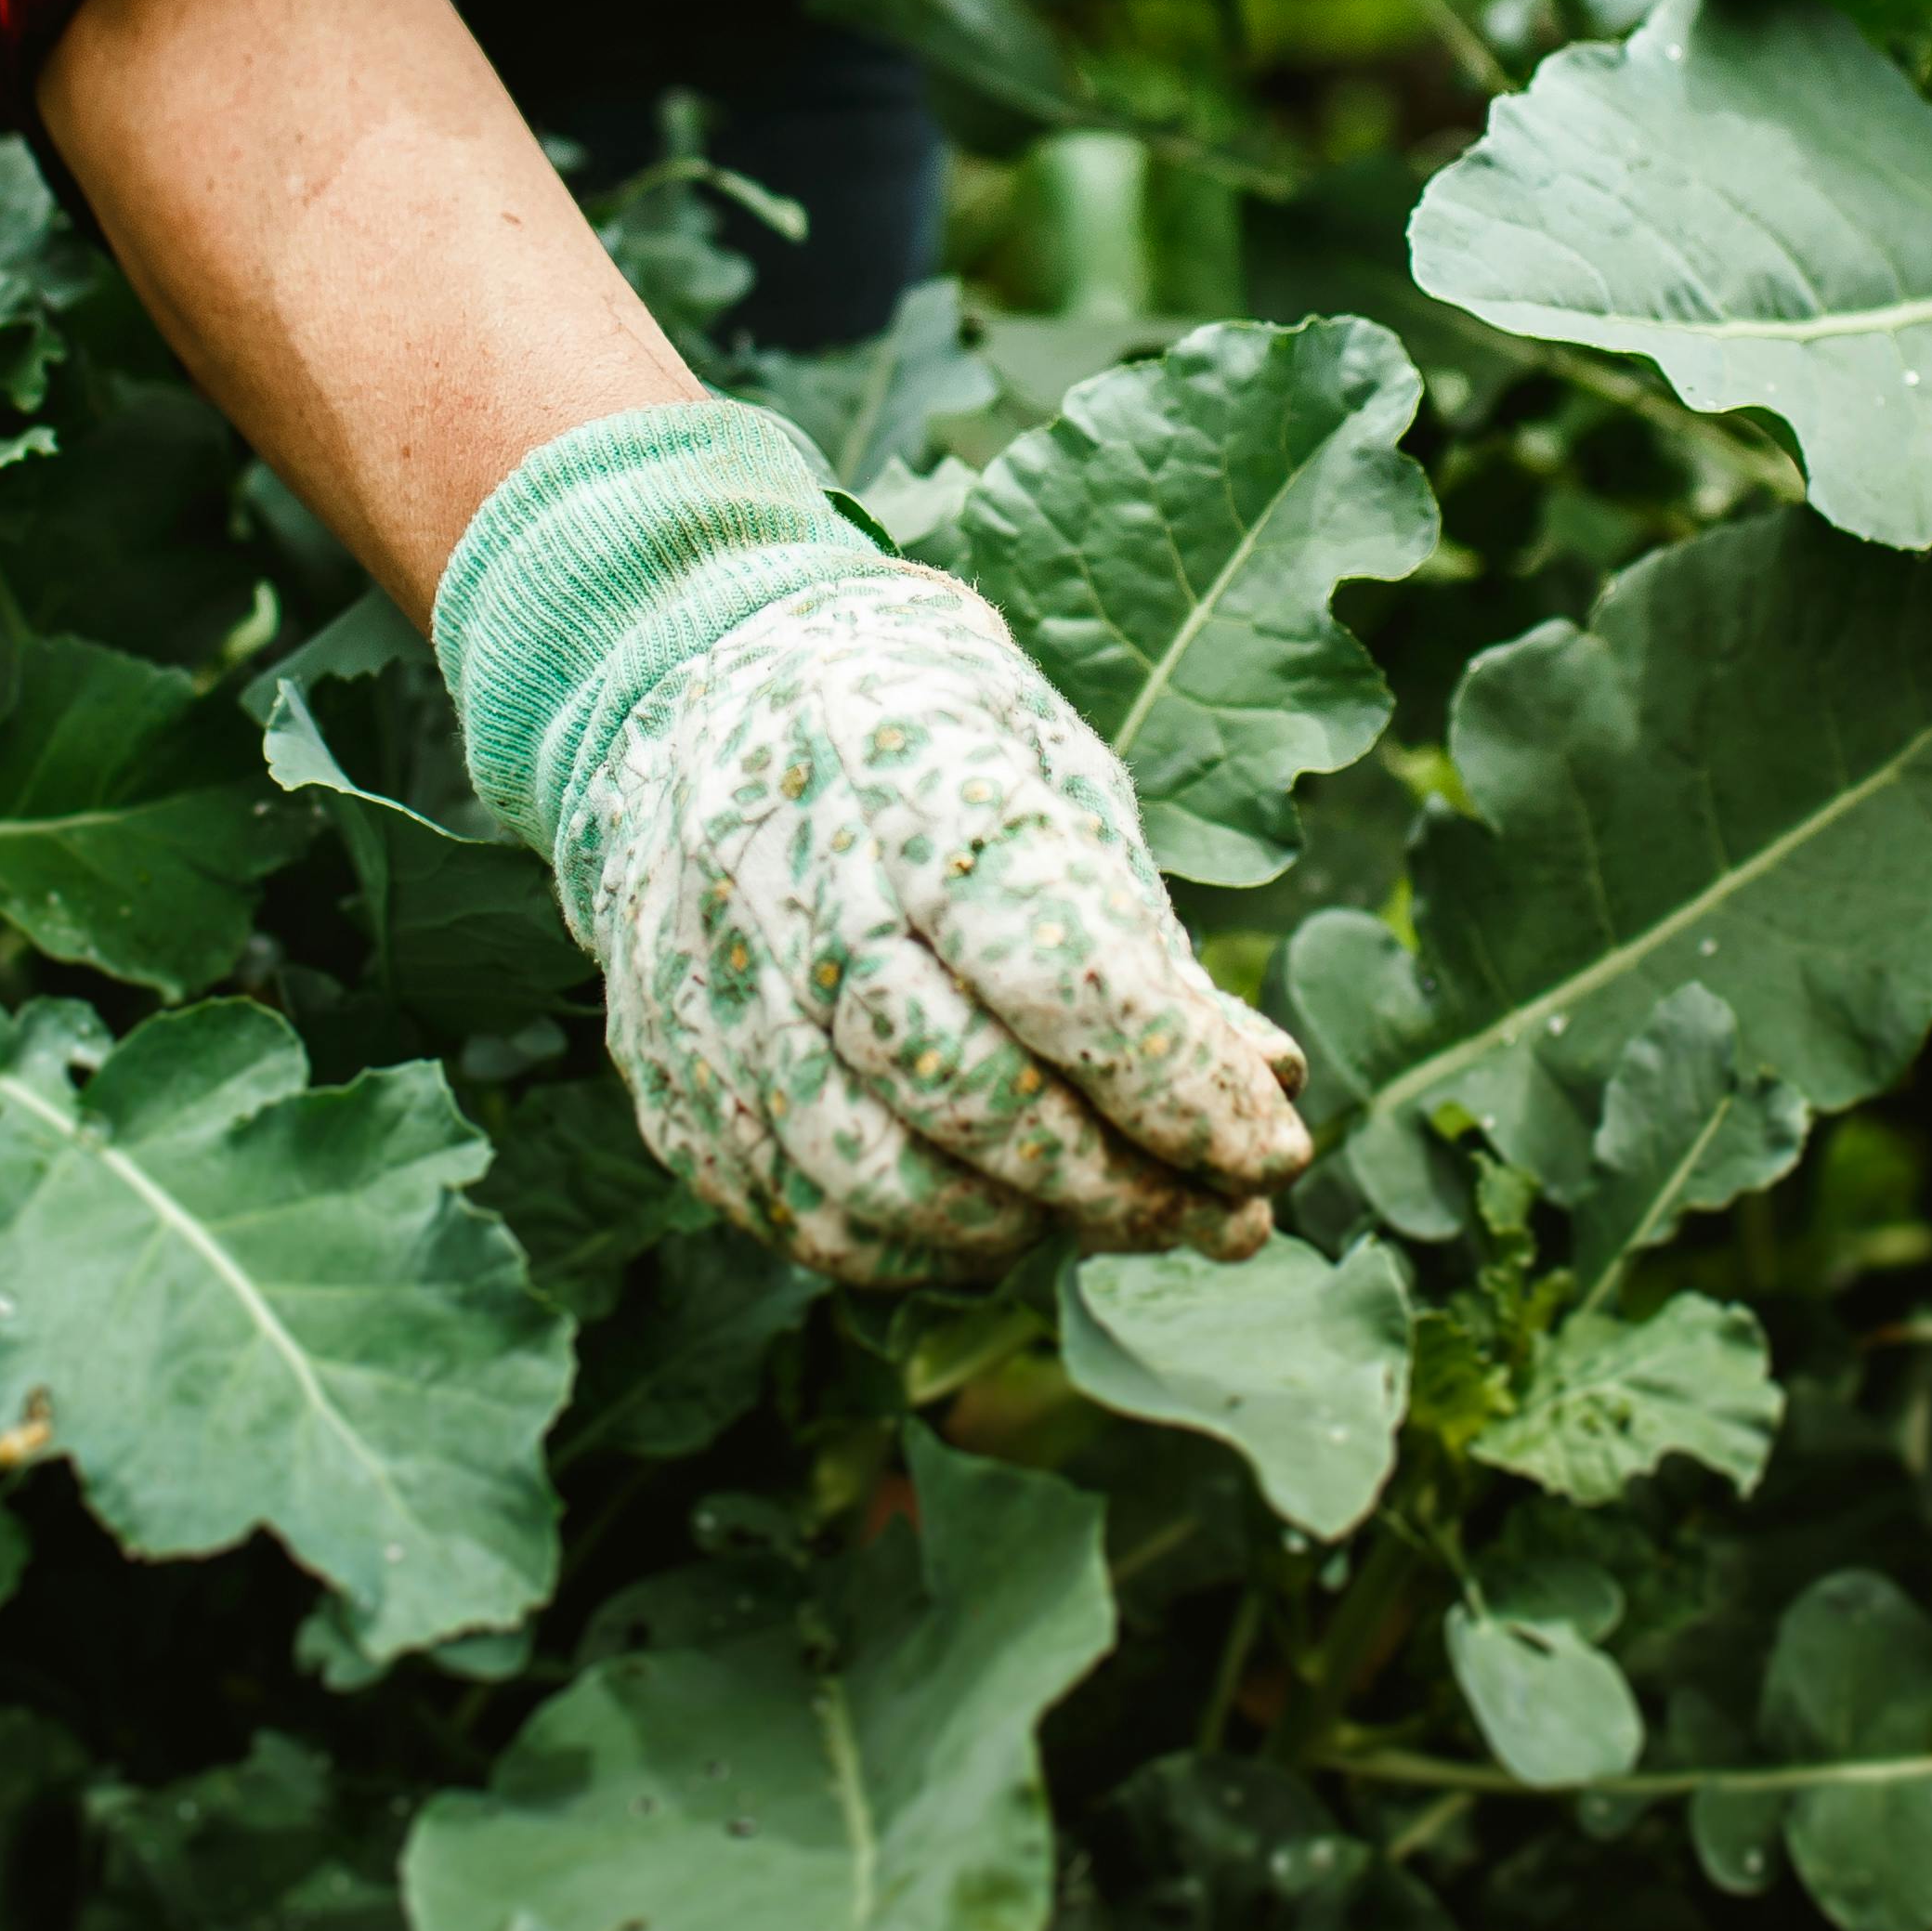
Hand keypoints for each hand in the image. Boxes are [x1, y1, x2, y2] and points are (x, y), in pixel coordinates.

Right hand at [573, 565, 1311, 1285]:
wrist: (715, 679)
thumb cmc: (931, 739)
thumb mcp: (1059, 779)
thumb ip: (1145, 941)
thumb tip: (1267, 1089)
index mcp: (907, 768)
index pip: (1051, 962)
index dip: (1169, 1079)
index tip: (1271, 1150)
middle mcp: (782, 870)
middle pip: (952, 1078)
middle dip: (1106, 1177)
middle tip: (1217, 1217)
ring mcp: (702, 972)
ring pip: (860, 1165)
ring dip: (1010, 1229)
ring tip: (1106, 1221)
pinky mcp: (660, 1057)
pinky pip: (784, 1204)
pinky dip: (902, 1251)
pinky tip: (985, 1231)